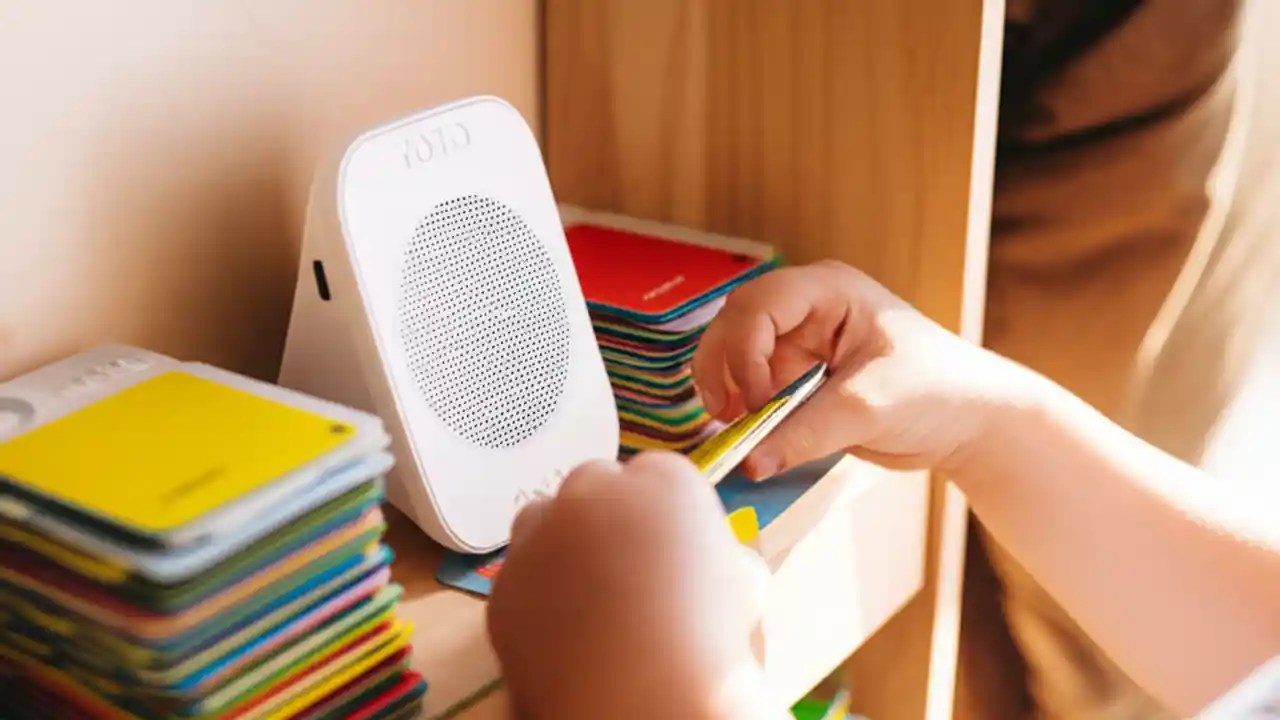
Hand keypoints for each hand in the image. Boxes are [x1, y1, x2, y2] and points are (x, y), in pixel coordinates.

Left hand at [486, 452, 781, 719]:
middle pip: (595, 486)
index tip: (669, 546)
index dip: (664, 513)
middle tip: (628, 569)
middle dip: (607, 517)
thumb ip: (722, 556)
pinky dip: (536, 595)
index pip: (657, 475)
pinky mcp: (504, 584)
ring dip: (562, 544)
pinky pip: (520, 577)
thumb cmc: (709, 642)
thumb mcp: (746, 587)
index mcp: (663, 480)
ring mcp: (540, 535)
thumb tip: (717, 563)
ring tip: (590, 598)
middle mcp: (593, 492)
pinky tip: (565, 632)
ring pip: (545, 521)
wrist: (641, 698)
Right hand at [693, 260, 1023, 477]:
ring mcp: (799, 340)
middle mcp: (806, 307)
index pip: (758, 306)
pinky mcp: (797, 373)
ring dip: (727, 389)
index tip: (760, 402)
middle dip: (725, 369)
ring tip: (735, 427)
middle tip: (727, 416)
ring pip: (733, 353)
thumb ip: (804, 434)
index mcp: (828, 290)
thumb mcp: (868, 410)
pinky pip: (752, 385)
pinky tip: (749, 433)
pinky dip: (742, 408)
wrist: (968, 422)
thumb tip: (748, 461)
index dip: (745, 353)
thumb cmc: (937, 392)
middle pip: (734, 323)